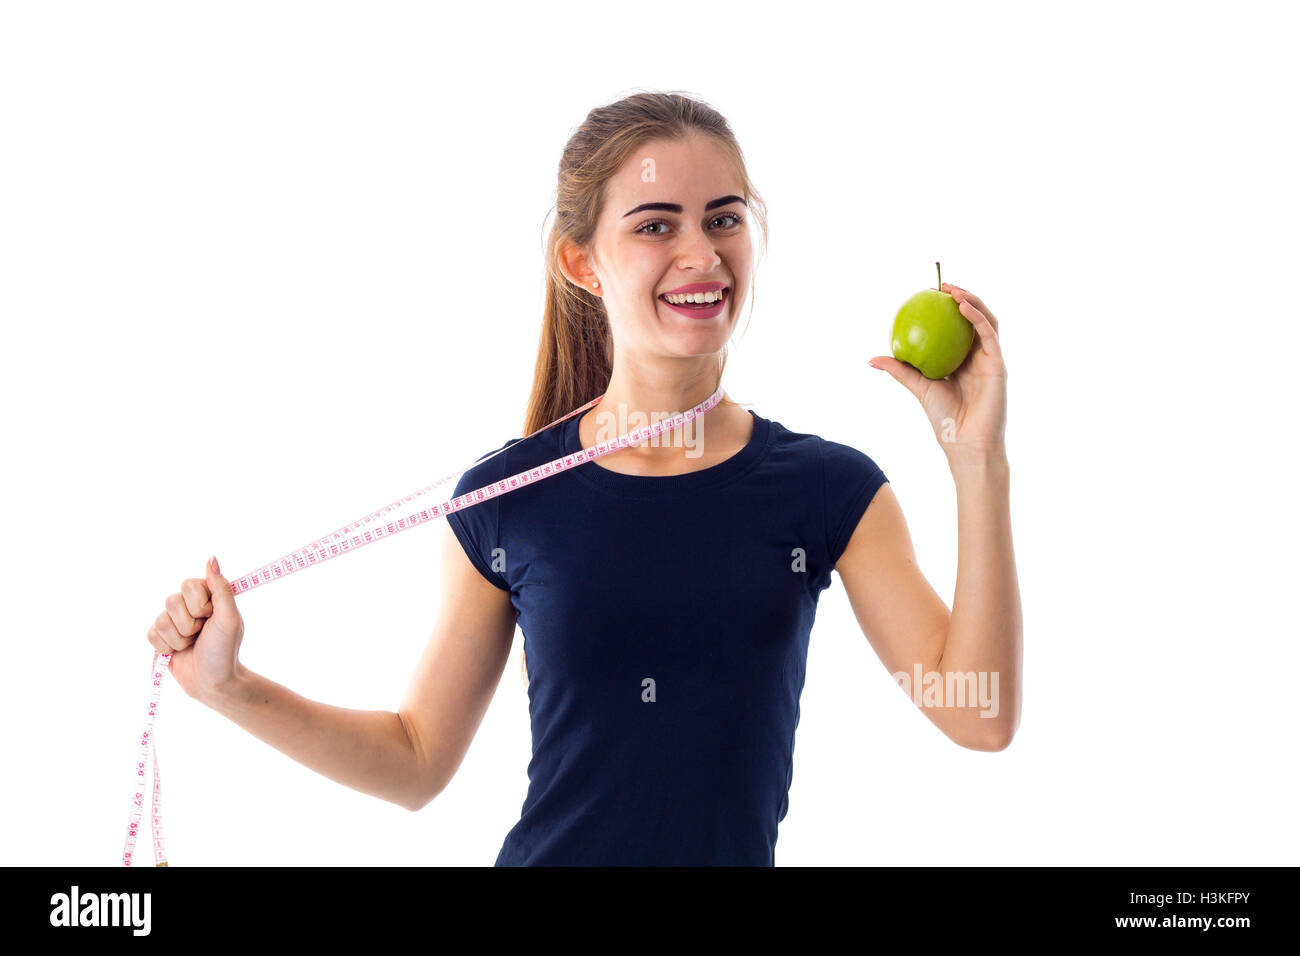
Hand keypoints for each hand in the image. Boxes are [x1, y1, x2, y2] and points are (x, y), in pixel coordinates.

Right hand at [146, 556, 245, 700]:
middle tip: (201, 634)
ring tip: (192, 644)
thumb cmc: (225, 650)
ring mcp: (173, 622)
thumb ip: (221, 589)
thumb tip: (211, 559)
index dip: (198, 604)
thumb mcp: (229, 619)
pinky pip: (151, 634)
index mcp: (207, 597)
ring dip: (179, 638)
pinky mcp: (161, 638)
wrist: (213, 682)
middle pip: (171, 602)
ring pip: (160, 620)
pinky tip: (178, 652)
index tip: (210, 617)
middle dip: (188, 624)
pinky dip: (166, 647)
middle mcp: (189, 606)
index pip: (188, 585)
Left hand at [869, 281, 1007, 459]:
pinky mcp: (998, 365)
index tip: (928, 292)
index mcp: (961, 360)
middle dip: (961, 297)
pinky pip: (989, 334)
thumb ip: (900, 370)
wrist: (965, 443)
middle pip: (973, 319)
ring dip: (971, 301)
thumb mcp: (919, 387)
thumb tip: (871, 358)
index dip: (945, 308)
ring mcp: (990, 359)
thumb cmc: (944, 419)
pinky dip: (977, 317)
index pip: (956, 328)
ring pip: (985, 321)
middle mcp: (978, 357)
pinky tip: (963, 306)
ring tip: (953, 290)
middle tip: (942, 285)